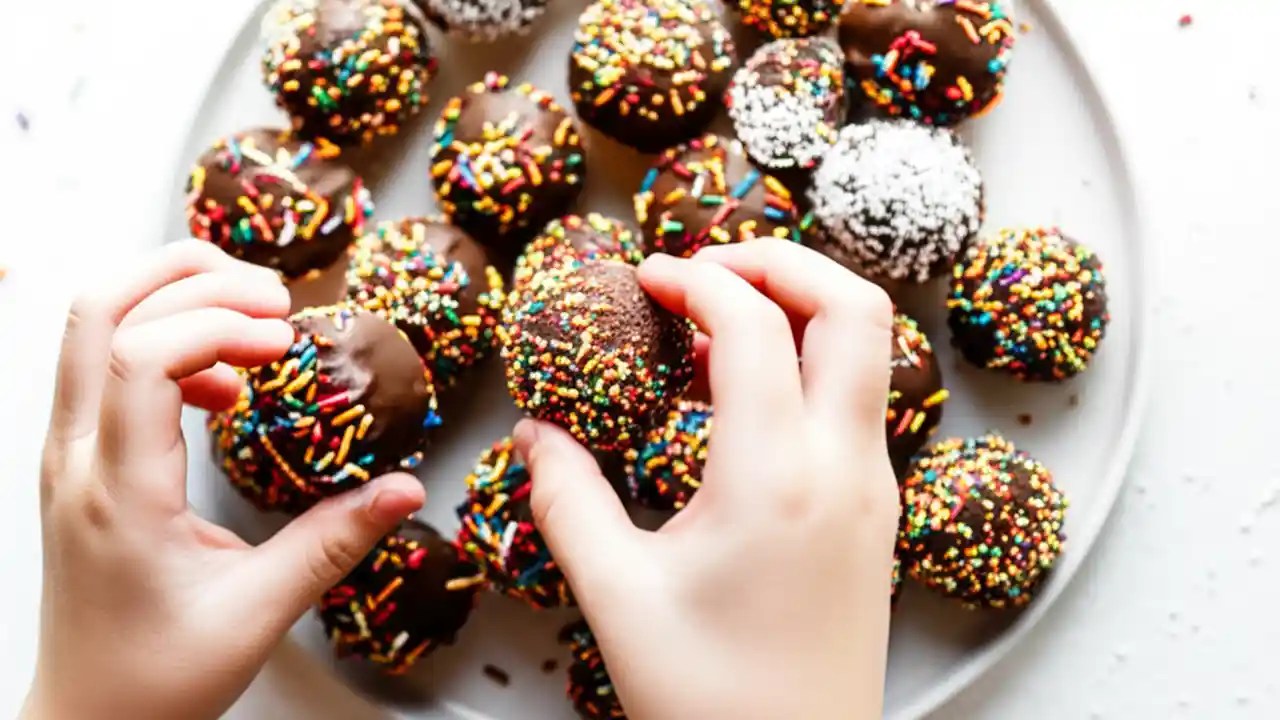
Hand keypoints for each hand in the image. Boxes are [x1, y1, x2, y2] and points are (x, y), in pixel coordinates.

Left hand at [26, 241, 424, 719]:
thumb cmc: (154, 678)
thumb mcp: (259, 611)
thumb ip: (334, 541)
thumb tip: (402, 490)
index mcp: (118, 493)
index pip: (142, 357)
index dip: (218, 326)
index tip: (285, 344)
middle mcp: (77, 459)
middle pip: (101, 309)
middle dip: (189, 276)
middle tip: (272, 297)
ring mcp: (69, 455)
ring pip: (96, 325)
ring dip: (175, 299)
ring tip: (256, 325)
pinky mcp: (82, 460)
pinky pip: (109, 365)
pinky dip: (170, 345)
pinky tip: (224, 387)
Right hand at [516, 238, 898, 719]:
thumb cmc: (712, 701)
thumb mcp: (617, 594)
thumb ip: (567, 498)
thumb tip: (538, 433)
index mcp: (777, 478)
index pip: (754, 323)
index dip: (695, 278)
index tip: (644, 278)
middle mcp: (845, 468)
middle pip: (852, 305)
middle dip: (778, 260)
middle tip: (702, 270)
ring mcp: (874, 488)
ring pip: (866, 348)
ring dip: (797, 309)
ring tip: (711, 331)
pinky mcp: (877, 511)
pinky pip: (856, 399)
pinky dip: (807, 363)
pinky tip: (739, 396)